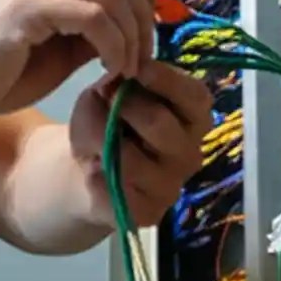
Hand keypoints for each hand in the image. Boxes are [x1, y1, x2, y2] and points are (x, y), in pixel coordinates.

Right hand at [0, 0, 154, 124]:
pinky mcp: (23, 7)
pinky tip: (109, 69)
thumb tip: (140, 24)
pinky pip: (92, 16)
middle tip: (142, 59)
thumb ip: (96, 30)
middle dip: (142, 18)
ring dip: (131, 35)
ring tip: (126, 69)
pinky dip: (113, 45)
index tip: (145, 34)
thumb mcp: (63, 49)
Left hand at [68, 60, 213, 227]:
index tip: (135, 67)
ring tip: (90, 138)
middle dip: (123, 106)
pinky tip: (91, 169)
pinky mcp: (148, 214)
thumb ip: (116, 85)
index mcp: (192, 117)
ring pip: (131, 161)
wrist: (85, 167)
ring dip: (101, 142)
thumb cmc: (105, 120)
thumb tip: (116, 80)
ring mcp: (171, 187)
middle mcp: (190, 153)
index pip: (195, 96)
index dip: (165, 79)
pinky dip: (94, 176)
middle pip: (159, 123)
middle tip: (102, 99)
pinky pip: (116, 191)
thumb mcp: (107, 93)